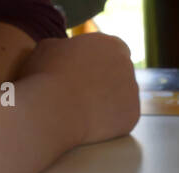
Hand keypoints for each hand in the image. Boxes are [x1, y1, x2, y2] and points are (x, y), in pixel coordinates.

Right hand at [18, 33, 138, 143]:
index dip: (100, 60)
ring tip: (83, 108)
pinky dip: (111, 120)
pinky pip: (122, 117)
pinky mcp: (133, 116)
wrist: (54, 110)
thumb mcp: (48, 47)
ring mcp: (133, 92)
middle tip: (85, 92)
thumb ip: (67, 47)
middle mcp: (127, 65)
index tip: (87, 71)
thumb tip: (67, 52)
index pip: (113, 50)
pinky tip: (91, 122)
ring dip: (109, 100)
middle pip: (120, 73)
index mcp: (109, 44)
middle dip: (107, 81)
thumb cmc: (46, 75)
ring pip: (122, 96)